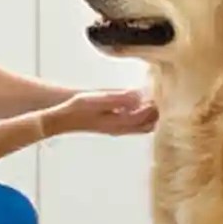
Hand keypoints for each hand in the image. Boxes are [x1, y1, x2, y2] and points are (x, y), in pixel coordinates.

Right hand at [39, 89, 157, 136]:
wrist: (64, 116)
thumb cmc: (79, 108)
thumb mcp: (99, 99)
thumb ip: (119, 98)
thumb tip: (138, 96)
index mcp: (118, 123)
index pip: (144, 118)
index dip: (152, 107)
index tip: (157, 95)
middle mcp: (120, 128)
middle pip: (147, 126)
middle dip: (155, 114)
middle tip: (158, 98)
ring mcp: (117, 128)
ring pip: (141, 127)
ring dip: (149, 115)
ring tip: (151, 100)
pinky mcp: (112, 124)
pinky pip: (134, 124)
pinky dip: (141, 116)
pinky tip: (138, 104)